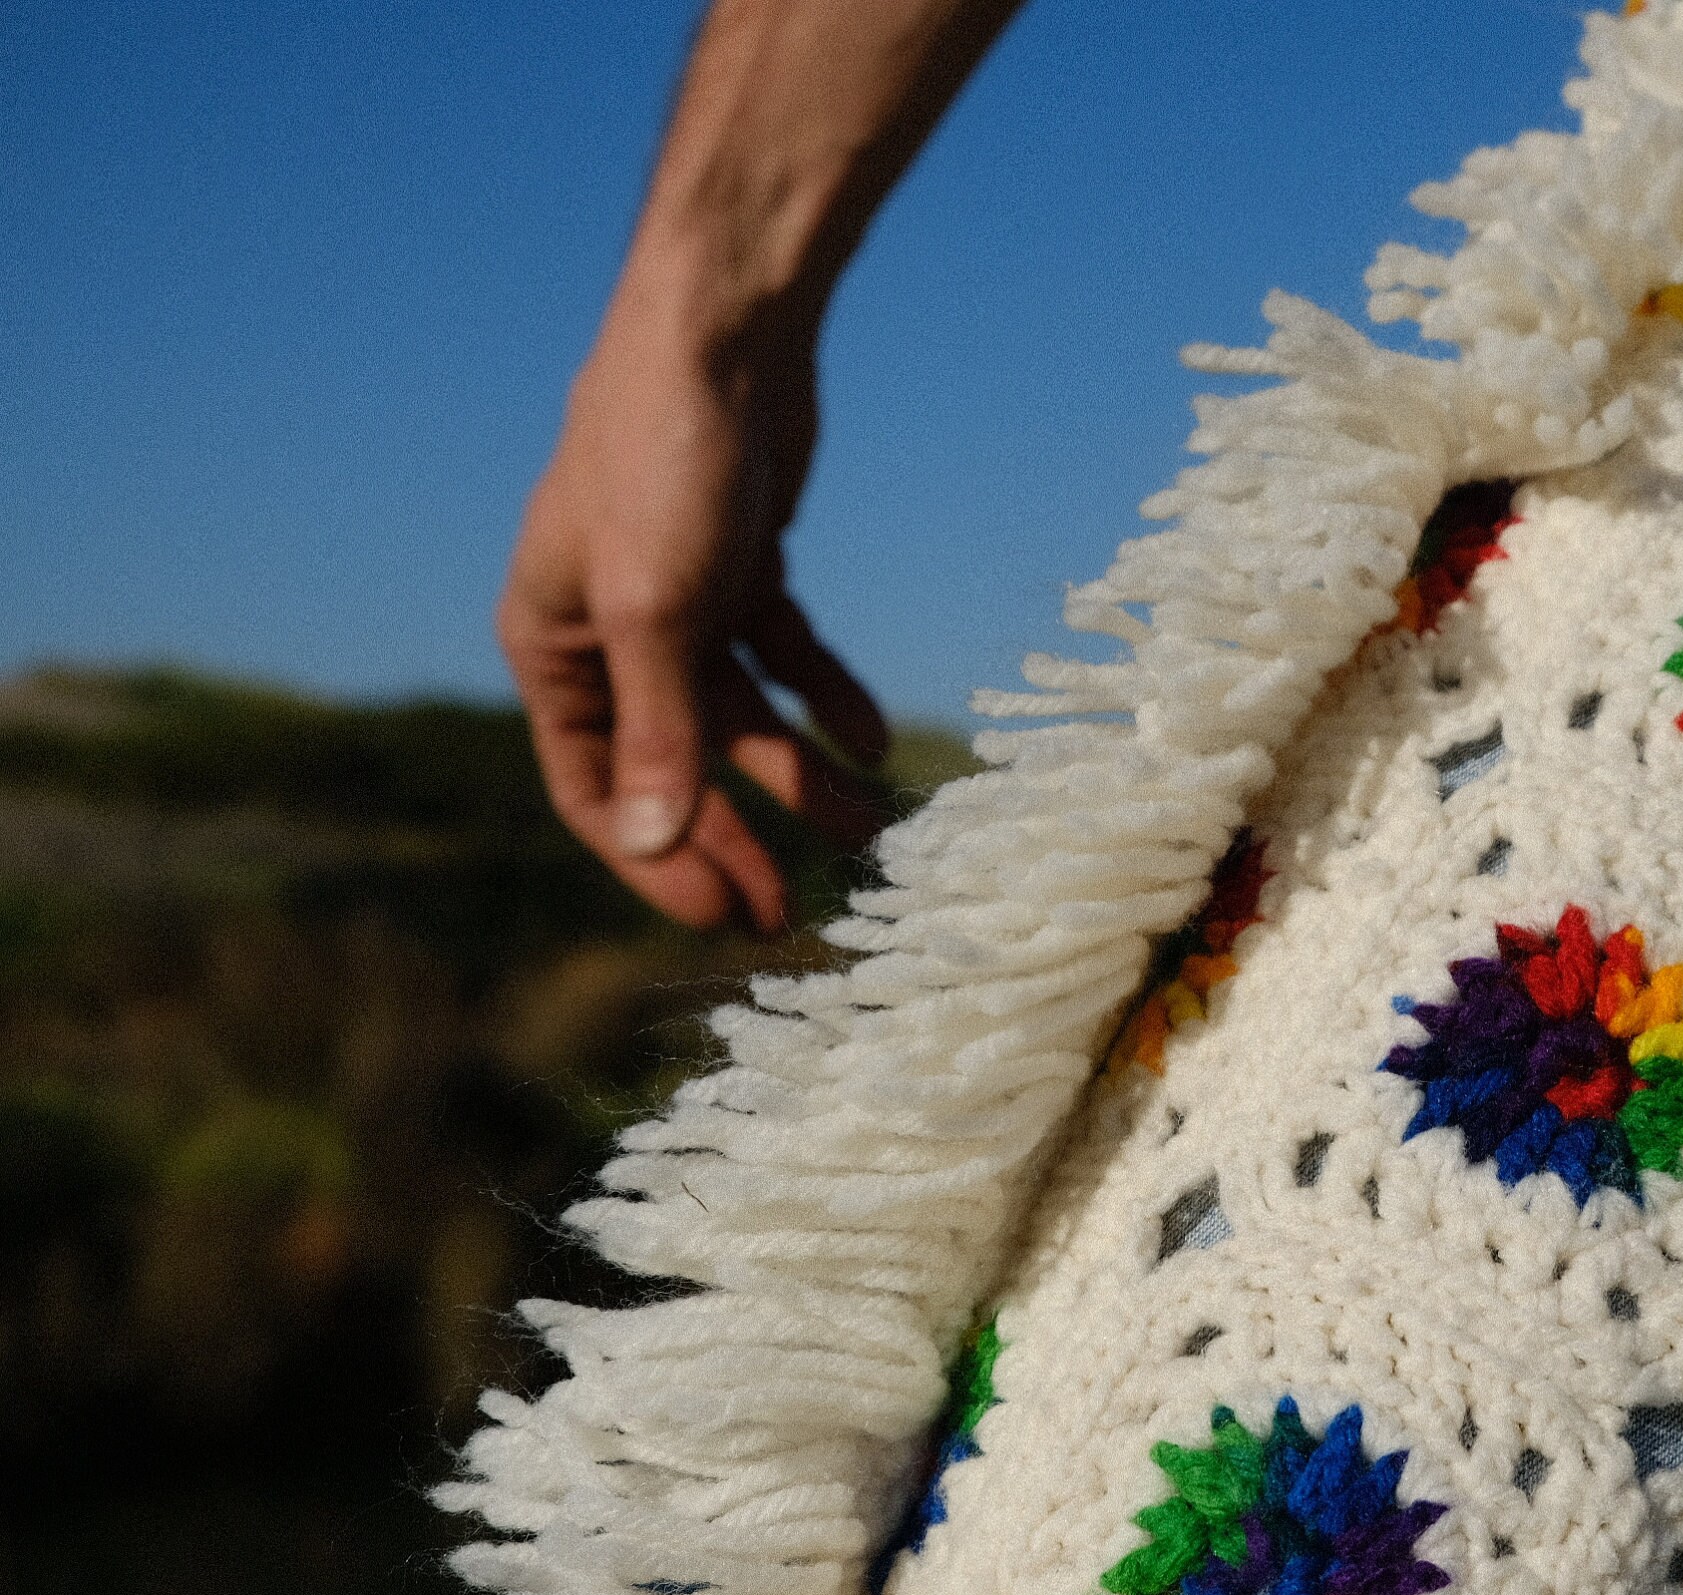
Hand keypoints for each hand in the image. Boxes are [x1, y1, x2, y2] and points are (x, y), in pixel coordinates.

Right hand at [497, 298, 891, 931]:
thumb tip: (657, 838)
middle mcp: (606, 631)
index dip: (657, 857)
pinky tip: (872, 738)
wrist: (725, 332)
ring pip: (740, 714)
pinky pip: (784, 654)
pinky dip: (825, 695)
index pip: (595, 789)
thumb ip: (661, 728)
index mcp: (552, 645)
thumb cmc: (662, 459)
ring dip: (799, 773)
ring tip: (872, 825)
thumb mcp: (657, 608)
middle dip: (735, 835)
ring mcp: (677, 598)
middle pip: (675, 764)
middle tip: (795, 910)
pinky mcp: (741, 564)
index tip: (723, 915)